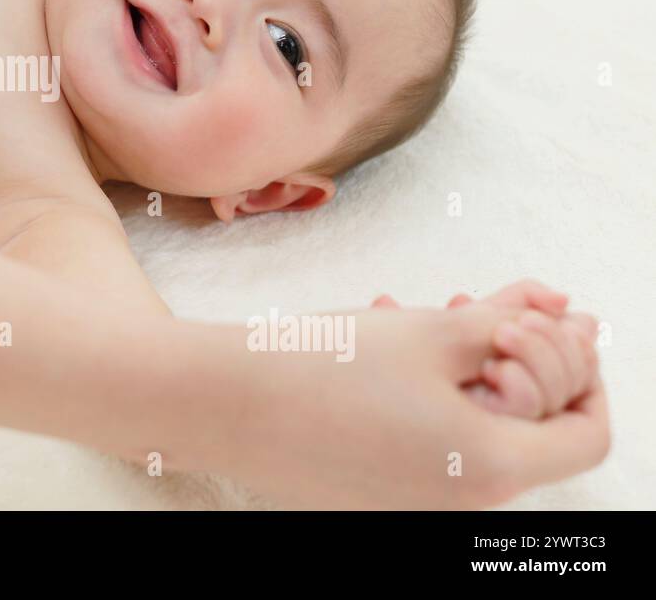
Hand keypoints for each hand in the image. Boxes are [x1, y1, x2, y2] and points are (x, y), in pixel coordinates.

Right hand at [196, 306, 610, 507]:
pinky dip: (432, 394)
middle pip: (531, 430)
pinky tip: (395, 341)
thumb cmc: (324, 365)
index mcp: (491, 467)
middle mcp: (460, 502)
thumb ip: (511, 320)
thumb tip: (567, 314)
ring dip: (474, 369)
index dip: (585, 372)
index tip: (555, 324)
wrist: (220, 404)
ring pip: (476, 429)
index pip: (587, 433)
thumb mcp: (431, 332)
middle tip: (491, 304)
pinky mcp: (373, 494)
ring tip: (438, 308)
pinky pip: (429, 442)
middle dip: (526, 358)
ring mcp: (414, 503)